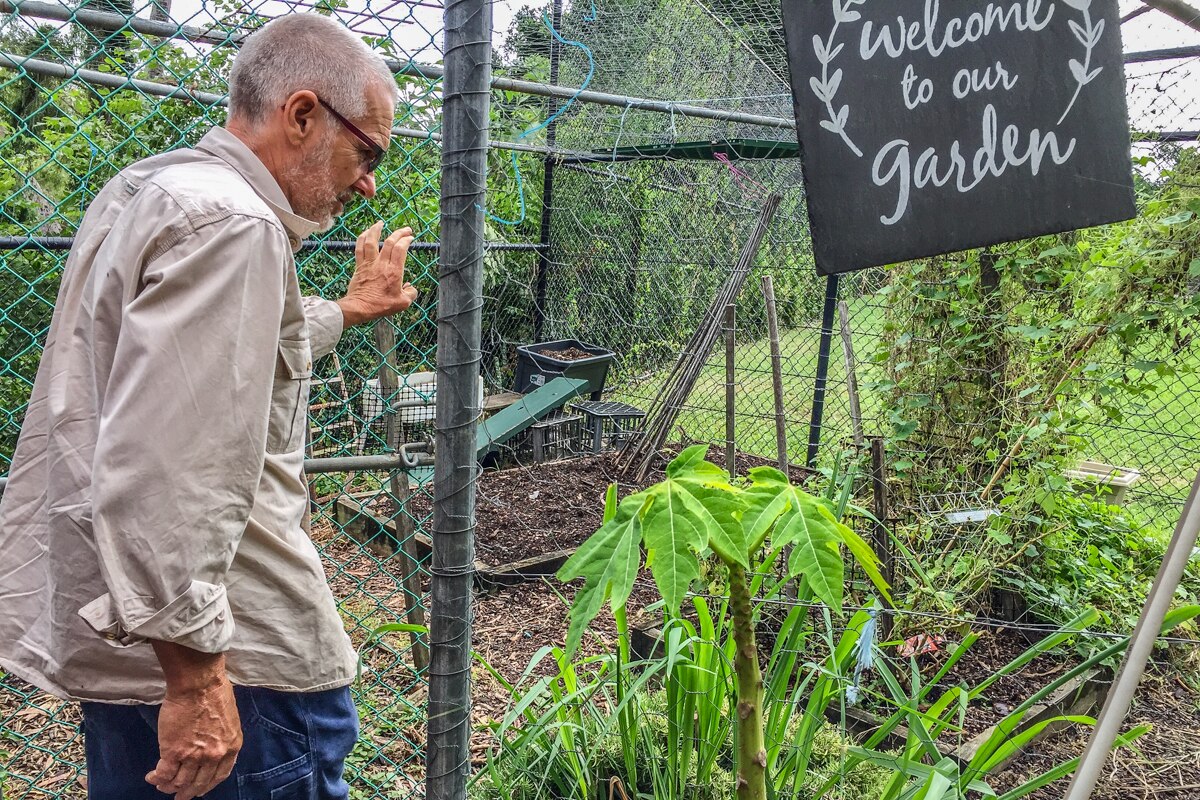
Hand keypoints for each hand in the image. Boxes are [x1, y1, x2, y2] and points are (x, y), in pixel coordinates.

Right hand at [146, 642, 241, 798]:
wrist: (199, 684)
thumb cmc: (214, 693)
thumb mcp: (229, 720)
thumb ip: (222, 738)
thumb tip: (211, 747)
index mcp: (231, 747)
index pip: (219, 776)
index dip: (207, 786)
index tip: (199, 790)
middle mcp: (214, 756)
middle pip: (199, 783)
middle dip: (187, 792)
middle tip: (178, 797)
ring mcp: (194, 756)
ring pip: (180, 781)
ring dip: (168, 786)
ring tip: (161, 785)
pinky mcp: (174, 752)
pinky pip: (164, 773)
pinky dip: (157, 778)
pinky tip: (152, 776)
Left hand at [338, 221, 419, 326]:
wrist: (360, 307)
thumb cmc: (381, 306)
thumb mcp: (403, 303)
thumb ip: (411, 293)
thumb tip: (410, 287)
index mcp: (394, 271)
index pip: (400, 249)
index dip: (406, 240)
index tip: (410, 238)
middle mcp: (381, 264)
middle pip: (390, 242)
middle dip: (399, 232)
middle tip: (406, 229)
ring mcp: (369, 263)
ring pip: (372, 241)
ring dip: (376, 230)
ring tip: (381, 223)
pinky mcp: (359, 266)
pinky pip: (359, 248)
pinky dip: (362, 238)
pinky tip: (366, 233)